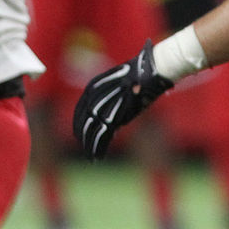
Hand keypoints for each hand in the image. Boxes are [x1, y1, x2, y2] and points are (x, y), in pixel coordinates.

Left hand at [73, 39, 172, 159]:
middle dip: (82, 136)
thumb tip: (111, 124)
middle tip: (84, 149)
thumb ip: (112, 103)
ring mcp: (105, 104)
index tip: (78, 135)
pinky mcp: (117, 113)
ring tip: (91, 157)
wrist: (151, 71)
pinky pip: (103, 134)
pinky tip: (97, 156)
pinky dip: (99, 147)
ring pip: (91, 129)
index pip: (81, 109)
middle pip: (83, 120)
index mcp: (94, 86)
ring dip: (90, 145)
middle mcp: (95, 95)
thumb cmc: (140, 78)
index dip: (78, 124)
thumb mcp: (121, 88)